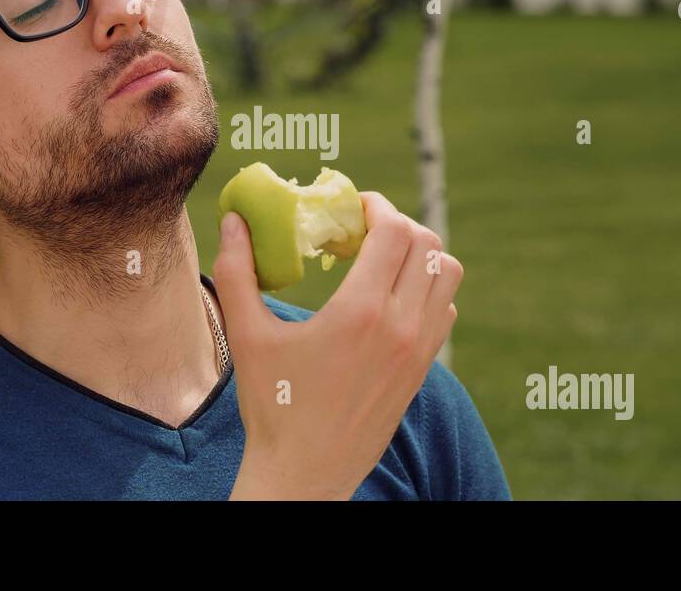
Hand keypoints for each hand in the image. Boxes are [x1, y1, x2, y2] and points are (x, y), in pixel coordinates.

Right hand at [215, 191, 461, 499]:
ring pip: (448, 275)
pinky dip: (427, 290)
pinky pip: (445, 310)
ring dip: (419, 255)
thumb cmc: (272, 406)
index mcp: (361, 312)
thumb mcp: (247, 335)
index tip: (350, 206)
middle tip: (361, 230)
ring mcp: (419, 350)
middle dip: (396, 224)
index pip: (395, 231)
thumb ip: (237, 271)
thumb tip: (233, 220)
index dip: (376, 206)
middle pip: (428, 244)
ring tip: (379, 260)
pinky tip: (388, 299)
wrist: (305, 475)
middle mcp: (402, 327)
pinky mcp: (423, 369)